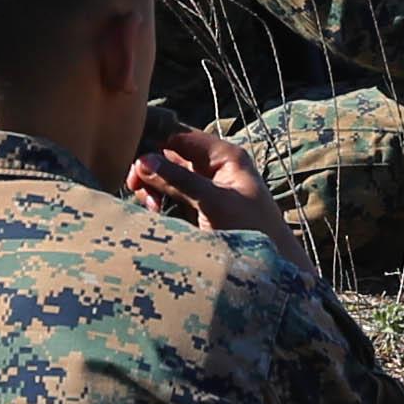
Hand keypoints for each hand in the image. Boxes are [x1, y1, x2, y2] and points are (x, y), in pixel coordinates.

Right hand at [125, 124, 277, 240]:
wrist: (272, 268)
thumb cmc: (252, 230)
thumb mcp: (214, 202)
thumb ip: (179, 181)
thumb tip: (143, 161)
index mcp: (224, 156)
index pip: (181, 136)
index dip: (154, 142)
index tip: (132, 158)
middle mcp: (213, 167)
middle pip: (170, 155)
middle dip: (151, 168)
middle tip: (135, 187)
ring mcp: (205, 187)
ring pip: (167, 176)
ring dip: (152, 187)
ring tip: (151, 207)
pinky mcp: (198, 208)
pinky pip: (170, 195)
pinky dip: (159, 201)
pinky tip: (156, 213)